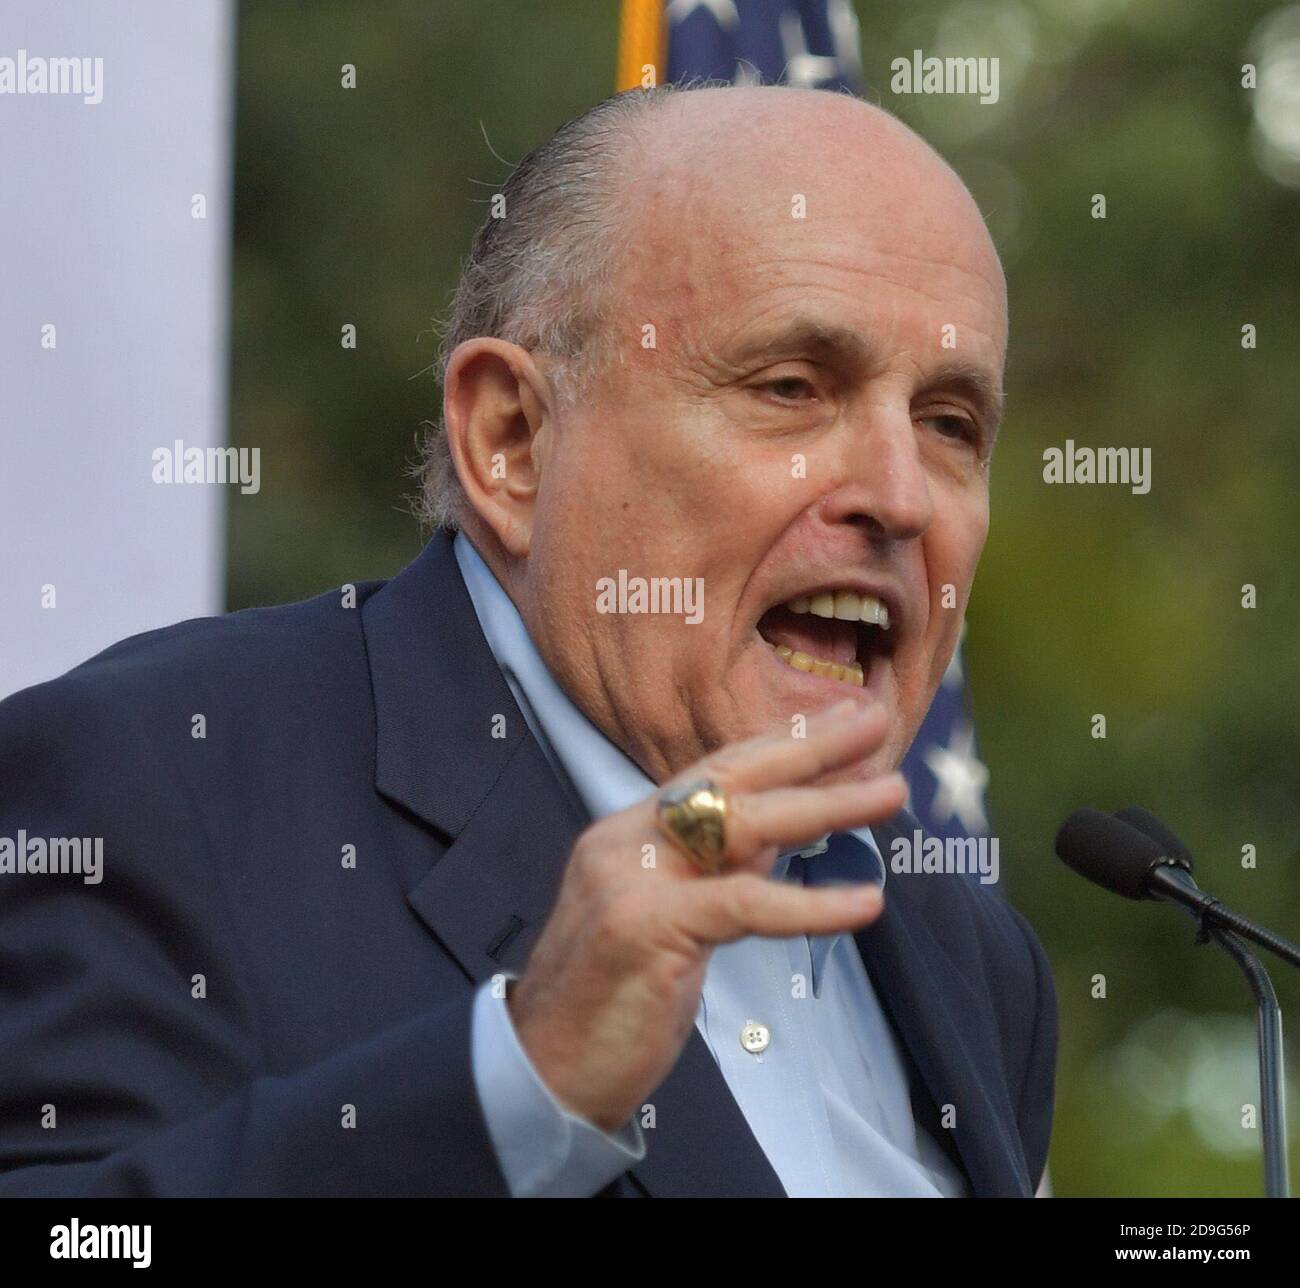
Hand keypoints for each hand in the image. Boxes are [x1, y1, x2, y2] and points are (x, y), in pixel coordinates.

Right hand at [508, 700, 905, 1131]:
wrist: (541, 1071)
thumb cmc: (611, 1002)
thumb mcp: (671, 920)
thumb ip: (716, 871)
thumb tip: (779, 837)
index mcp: (630, 833)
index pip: (714, 772)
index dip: (780, 744)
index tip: (842, 724)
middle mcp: (627, 841)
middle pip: (730, 778)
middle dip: (809, 747)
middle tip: (874, 721)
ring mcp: (632, 879)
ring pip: (744, 825)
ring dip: (827, 805)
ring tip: (891, 793)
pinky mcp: (647, 926)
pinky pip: (745, 904)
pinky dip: (810, 903)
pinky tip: (863, 903)